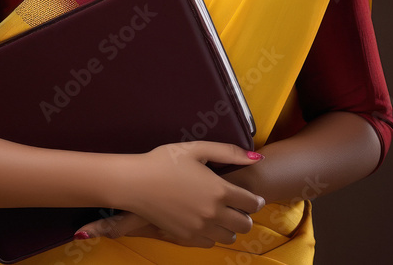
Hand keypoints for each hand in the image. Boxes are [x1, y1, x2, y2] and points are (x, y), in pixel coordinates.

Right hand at [76, 141, 265, 247]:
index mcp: (219, 191)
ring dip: (230, 227)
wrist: (135, 182)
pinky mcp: (185, 237)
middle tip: (236, 207)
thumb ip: (229, 152)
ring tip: (220, 215)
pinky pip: (210, 243)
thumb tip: (257, 157)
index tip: (251, 198)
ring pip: (229, 237)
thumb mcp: (197, 149)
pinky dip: (213, 235)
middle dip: (245, 216)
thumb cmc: (165, 161)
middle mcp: (213, 213)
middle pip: (245, 224)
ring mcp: (199, 228)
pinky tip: (205, 223)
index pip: (252, 203)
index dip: (255, 200)